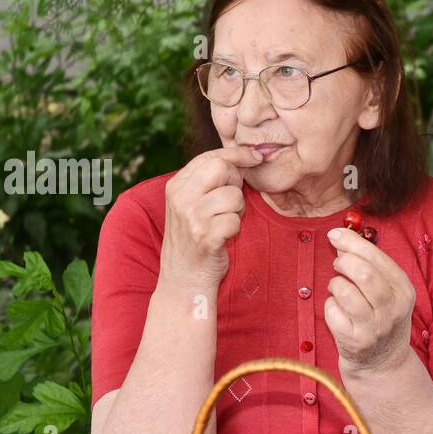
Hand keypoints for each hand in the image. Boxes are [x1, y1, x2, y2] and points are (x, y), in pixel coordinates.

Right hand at [158, 145, 262, 291]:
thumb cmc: (195, 239)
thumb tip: (242, 158)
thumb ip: (208, 181)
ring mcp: (191, 217)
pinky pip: (235, 221)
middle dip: (236, 182)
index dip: (237, 154)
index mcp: (176, 186)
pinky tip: (223, 237)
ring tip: (224, 222)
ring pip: (233, 196)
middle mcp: (180, 198)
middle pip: (222, 168)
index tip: (256, 157)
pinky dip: (235, 229)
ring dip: (238, 210)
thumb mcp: (192, 205)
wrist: (184, 279)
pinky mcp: (205, 237)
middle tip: (232, 201)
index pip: (210, 156)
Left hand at [324, 226, 415, 376]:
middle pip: (362, 272)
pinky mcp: (354, 340)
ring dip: (335, 285)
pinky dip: (330, 306)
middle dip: (343, 262)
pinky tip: (338, 312)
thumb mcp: (388, 291)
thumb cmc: (381, 318)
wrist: (383, 363)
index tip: (334, 234)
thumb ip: (370, 265)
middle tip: (338, 265)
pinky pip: (331, 310)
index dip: (351, 242)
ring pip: (344, 290)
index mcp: (404, 290)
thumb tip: (341, 240)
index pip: (376, 257)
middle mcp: (391, 309)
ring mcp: (373, 327)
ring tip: (340, 291)